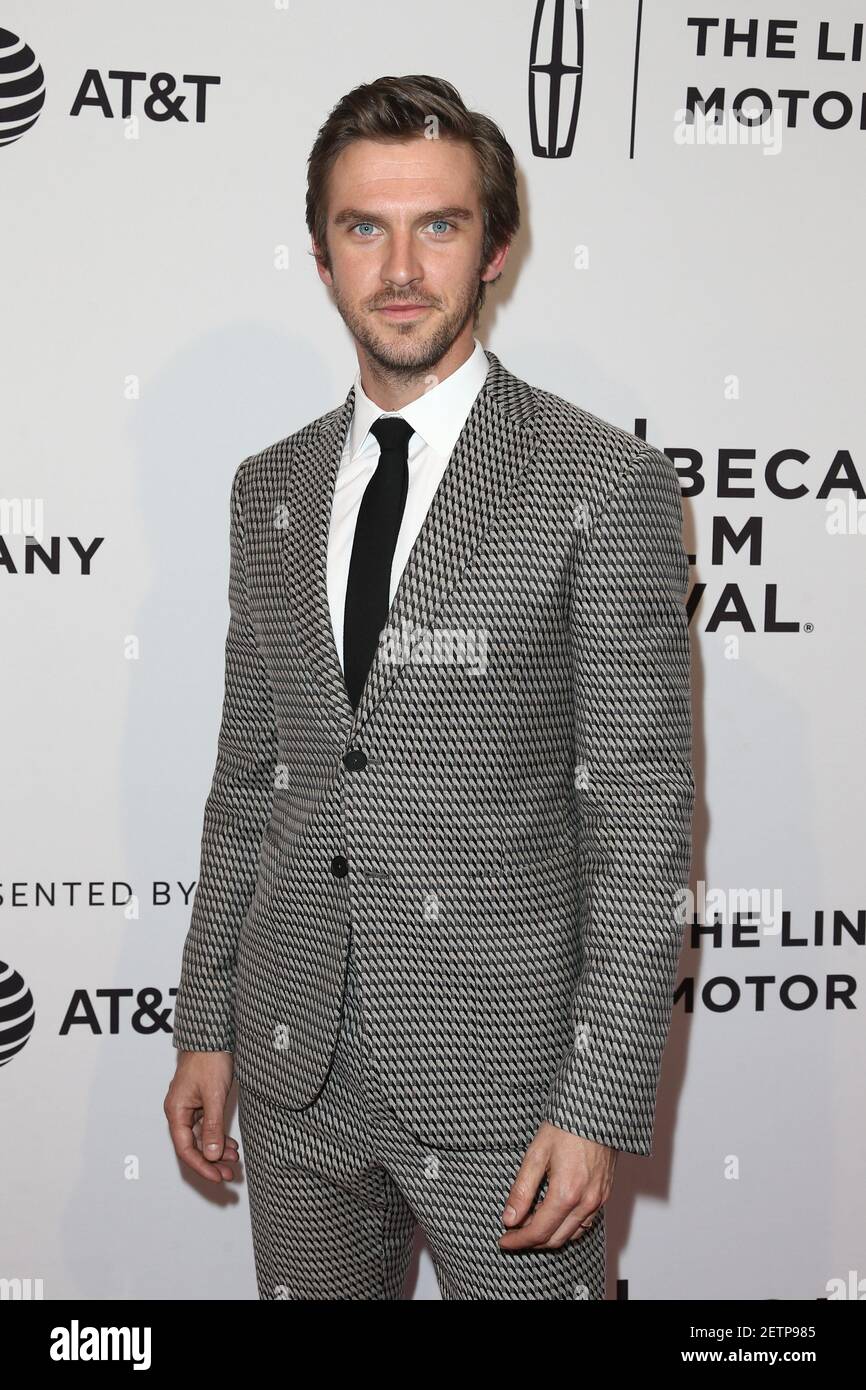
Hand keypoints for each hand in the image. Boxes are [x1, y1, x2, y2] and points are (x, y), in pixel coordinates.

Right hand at [164, 1050, 239, 1183]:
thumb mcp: (213, 1095)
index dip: (201, 1166)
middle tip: (230, 1174)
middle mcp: (180, 1112)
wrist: (213, 1035)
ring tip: (234, 1158)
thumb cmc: (209, 1060)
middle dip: (211, 1161)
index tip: (218, 1177)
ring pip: (201, 1137)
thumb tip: (211, 1155)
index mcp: (176, 1111)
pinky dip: (218, 1136)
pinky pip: (207, 1126)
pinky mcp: (201, 1102)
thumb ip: (213, 1126)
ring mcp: (190, 1108)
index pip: (186, 1149)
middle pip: (193, 1146)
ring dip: (217, 1150)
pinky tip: (231, 1144)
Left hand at [499, 1122, 616, 1249]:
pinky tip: (553, 1217)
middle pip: (555, 1239)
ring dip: (549, 1236)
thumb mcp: (536, 1154)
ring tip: (529, 1225)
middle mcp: (586, 1201)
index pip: (539, 1231)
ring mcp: (598, 1200)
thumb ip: (521, 1190)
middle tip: (512, 1234)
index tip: (504, 1240)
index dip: (518, 1240)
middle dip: (531, 1241)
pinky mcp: (604, 1194)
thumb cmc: (566, 1125)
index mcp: (566, 1192)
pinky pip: (585, 1224)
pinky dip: (566, 1228)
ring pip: (571, 1235)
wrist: (595, 1110)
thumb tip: (509, 1218)